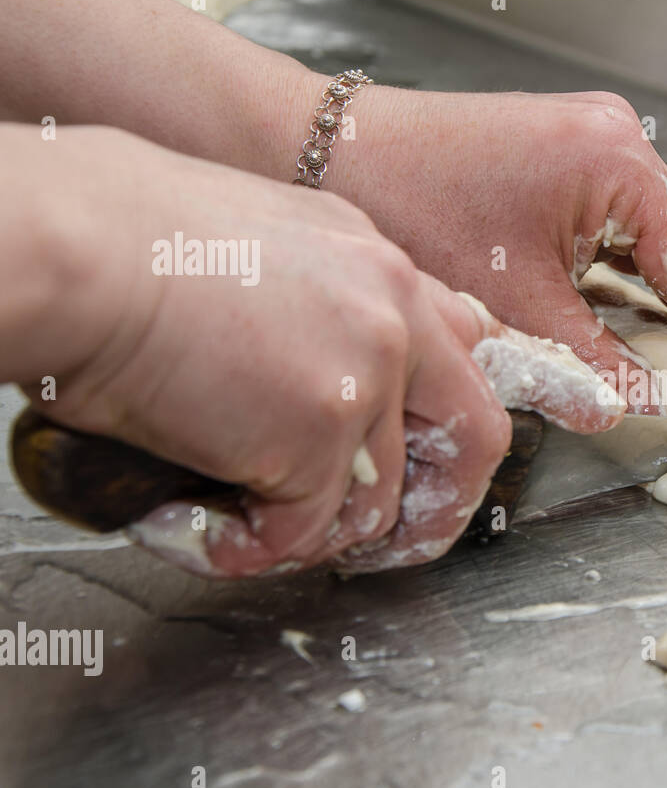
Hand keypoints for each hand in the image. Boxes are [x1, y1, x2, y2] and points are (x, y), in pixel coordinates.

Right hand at [17, 126, 621, 576]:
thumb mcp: (256, 243)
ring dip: (313, 536)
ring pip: (377, 503)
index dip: (444, 417)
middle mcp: (391, 314)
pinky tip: (195, 526)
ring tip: (241, 526)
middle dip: (440, 503)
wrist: (70, 245)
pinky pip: (302, 531)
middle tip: (388, 540)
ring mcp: (364, 373)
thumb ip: (311, 301)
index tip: (423, 461)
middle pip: (476, 432)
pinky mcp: (316, 432)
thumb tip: (306, 366)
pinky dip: (249, 549)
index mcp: (377, 265)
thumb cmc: (121, 238)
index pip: (463, 346)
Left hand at [318, 86, 666, 405]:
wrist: (325, 152)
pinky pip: (626, 235)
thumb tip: (641, 408)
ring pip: (666, 244)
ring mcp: (595, 148)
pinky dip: (641, 286)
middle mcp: (619, 144)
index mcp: (619, 167)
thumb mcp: (514, 306)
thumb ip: (591, 363)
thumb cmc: (407, 209)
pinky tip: (652, 333)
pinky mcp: (568, 164)